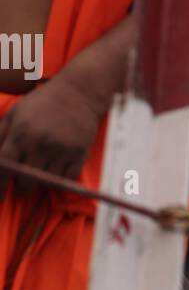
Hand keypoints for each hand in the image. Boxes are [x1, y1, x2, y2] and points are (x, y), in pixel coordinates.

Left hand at [0, 75, 101, 196]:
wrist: (78, 93)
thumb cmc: (41, 103)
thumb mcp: (15, 114)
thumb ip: (0, 135)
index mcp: (21, 133)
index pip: (5, 166)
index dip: (0, 185)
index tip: (0, 196)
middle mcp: (40, 143)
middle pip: (26, 180)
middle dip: (21, 188)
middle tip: (21, 187)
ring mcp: (61, 150)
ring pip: (46, 183)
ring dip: (40, 185)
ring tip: (39, 178)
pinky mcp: (79, 155)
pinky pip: (66, 180)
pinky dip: (59, 181)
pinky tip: (55, 173)